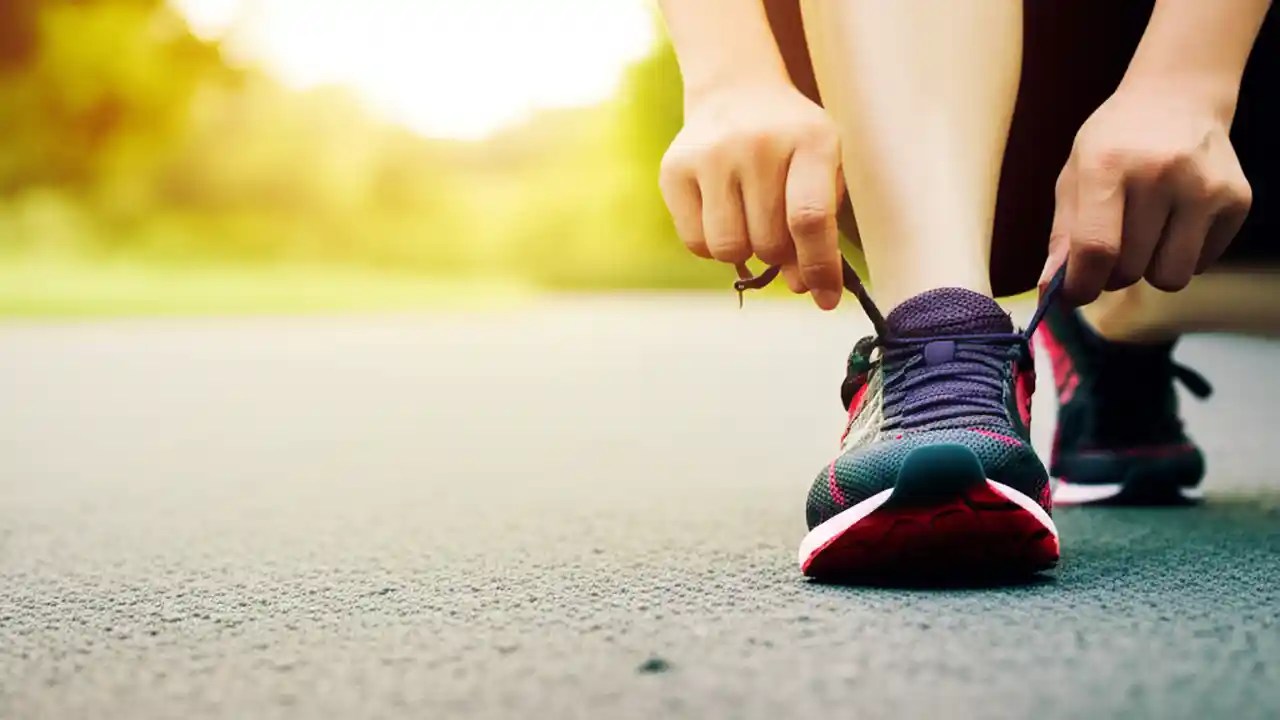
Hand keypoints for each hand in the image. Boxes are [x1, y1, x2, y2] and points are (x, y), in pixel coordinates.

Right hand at [659, 81, 844, 308]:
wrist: (736, 91)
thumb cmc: (790, 143)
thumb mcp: (821, 169)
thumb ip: (820, 228)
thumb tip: (802, 286)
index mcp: (810, 140)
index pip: (810, 218)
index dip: (819, 267)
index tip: (825, 298)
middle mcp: (757, 144)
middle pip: (768, 241)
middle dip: (780, 255)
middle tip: (780, 236)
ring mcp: (711, 154)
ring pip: (728, 249)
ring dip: (745, 252)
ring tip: (750, 222)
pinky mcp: (674, 169)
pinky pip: (695, 243)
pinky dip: (713, 246)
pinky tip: (724, 215)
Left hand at [1044, 80, 1251, 303]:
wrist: (1177, 98)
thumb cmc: (1115, 143)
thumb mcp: (1075, 175)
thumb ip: (1063, 235)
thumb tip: (1051, 292)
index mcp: (1108, 165)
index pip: (1096, 248)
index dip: (1081, 285)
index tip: (1074, 295)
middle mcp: (1161, 174)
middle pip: (1130, 270)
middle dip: (1112, 274)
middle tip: (1112, 248)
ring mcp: (1206, 187)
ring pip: (1170, 277)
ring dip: (1150, 269)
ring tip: (1146, 234)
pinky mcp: (1238, 199)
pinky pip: (1201, 264)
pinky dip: (1182, 254)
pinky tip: (1176, 219)